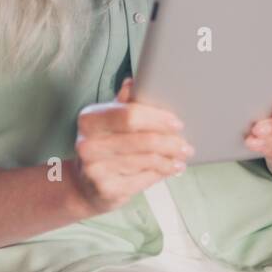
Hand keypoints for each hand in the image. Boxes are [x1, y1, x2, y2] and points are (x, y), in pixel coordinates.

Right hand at [69, 77, 193, 215]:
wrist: (84, 186)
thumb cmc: (104, 147)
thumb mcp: (109, 122)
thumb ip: (123, 103)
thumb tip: (134, 82)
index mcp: (89, 119)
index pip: (130, 115)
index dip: (157, 119)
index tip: (177, 123)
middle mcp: (88, 144)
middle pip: (143, 140)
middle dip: (170, 142)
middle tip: (186, 145)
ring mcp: (95, 169)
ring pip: (147, 160)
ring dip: (170, 159)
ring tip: (182, 157)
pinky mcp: (106, 190)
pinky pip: (144, 179)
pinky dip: (161, 173)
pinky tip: (170, 169)